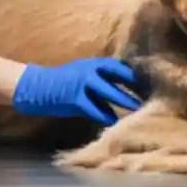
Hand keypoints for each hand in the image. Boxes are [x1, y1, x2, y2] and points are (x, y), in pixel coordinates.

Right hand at [11, 57, 144, 125]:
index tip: (149, 84)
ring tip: (137, 110)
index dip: (135, 76)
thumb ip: (101, 79)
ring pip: (111, 93)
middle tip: (149, 97)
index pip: (120, 67)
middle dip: (135, 88)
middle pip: (119, 77)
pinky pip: (97, 110)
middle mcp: (90, 70)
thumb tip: (124, 88)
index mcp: (93, 63)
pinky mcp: (76, 99)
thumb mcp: (83, 74)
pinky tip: (113, 122)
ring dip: (124, 102)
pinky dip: (107, 116)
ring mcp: (83, 84)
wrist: (37, 87)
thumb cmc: (63, 82)